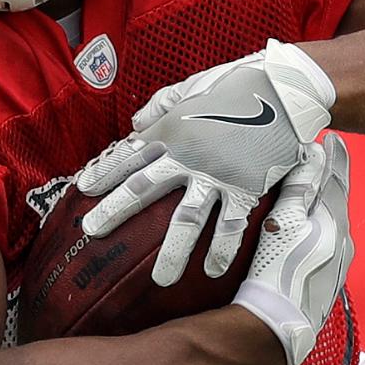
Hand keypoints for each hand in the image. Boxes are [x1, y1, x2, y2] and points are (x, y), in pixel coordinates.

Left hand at [77, 39, 335, 285]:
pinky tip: (211, 272)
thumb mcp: (192, 86)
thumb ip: (161, 105)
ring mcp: (216, 175)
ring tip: (160, 281)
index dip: (104, 172)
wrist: (283, 88)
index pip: (129, 155)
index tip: (81, 190)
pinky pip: (231, 224)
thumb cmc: (236, 83)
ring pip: (187, 219)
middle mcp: (187, 157)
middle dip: (115, 211)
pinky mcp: (246, 186)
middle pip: (143, 188)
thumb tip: (135, 123)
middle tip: (92, 232)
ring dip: (173, 252)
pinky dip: (222, 249)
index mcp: (171, 131)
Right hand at [232, 133, 354, 364]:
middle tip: (321, 154)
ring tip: (311, 187)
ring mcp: (336, 264)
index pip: (337, 180)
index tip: (333, 136)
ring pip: (331, 222)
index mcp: (335, 224)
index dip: (334, 156)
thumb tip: (313, 153)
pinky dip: (316, 225)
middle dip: (329, 176)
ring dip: (322, 201)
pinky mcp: (325, 280)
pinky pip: (324, 241)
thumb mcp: (286, 223)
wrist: (280, 328)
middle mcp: (342, 242)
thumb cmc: (280, 272)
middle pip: (337, 200)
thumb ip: (300, 188)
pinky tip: (305, 228)